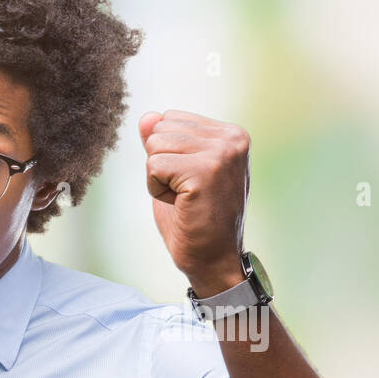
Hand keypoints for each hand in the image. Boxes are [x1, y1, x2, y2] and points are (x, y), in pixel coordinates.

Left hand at [138, 109, 250, 296]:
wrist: (214, 260)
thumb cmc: (196, 219)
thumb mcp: (177, 171)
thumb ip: (164, 141)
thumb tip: (146, 116)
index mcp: (232, 135)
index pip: (172, 119)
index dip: (169, 153)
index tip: (192, 182)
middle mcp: (232, 139)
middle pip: (161, 127)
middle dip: (162, 163)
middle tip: (187, 194)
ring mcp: (221, 154)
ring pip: (155, 145)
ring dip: (159, 178)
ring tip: (185, 199)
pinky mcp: (204, 172)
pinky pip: (153, 166)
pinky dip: (157, 190)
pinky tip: (182, 205)